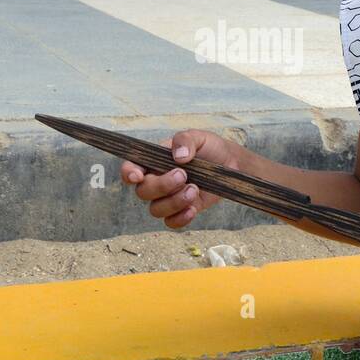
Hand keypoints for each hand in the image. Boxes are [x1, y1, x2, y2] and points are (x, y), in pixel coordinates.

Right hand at [120, 129, 239, 228]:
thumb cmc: (209, 147)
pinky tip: (193, 208)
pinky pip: (171, 222)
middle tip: (183, 175)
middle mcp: (157, 181)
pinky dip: (180, 218)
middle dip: (161, 185)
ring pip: (156, 209)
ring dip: (174, 202)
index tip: (138, 176)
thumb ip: (185, 140)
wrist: (231, 163)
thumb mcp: (198, 136)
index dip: (129, 173)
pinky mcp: (182, 210)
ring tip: (194, 189)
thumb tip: (179, 156)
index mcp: (154, 161)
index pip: (131, 168)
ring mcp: (168, 198)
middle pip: (143, 192)